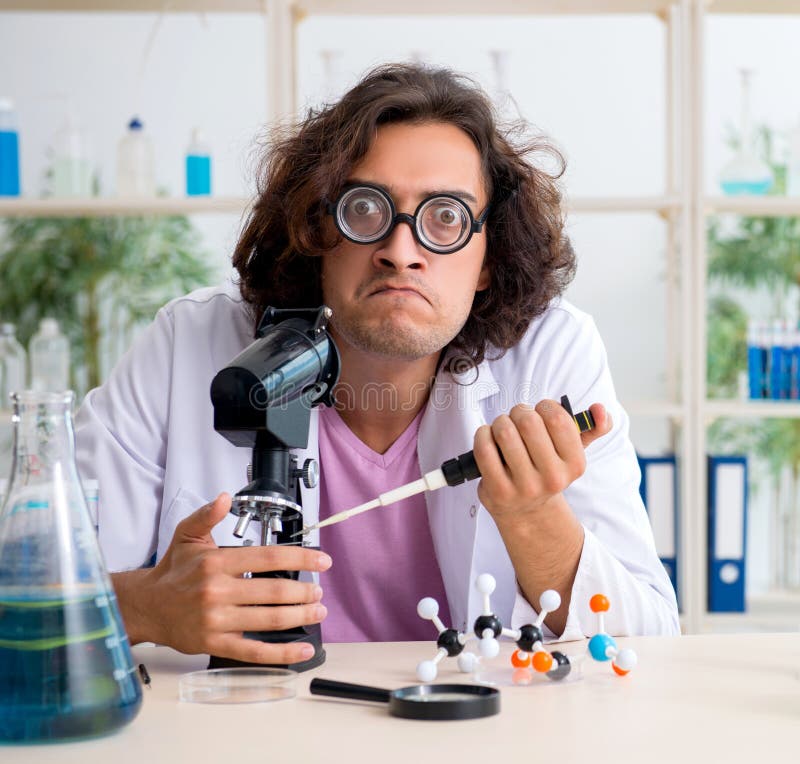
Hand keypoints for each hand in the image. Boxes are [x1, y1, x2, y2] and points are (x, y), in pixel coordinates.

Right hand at [133, 493, 330, 664]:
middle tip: (319, 591)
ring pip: (269, 619)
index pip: (268, 557)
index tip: (322, 560)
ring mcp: (217, 620)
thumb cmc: (173, 571)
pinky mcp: (215, 644)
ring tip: (317, 610)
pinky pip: (255, 652)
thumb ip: (207, 515)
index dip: (300, 558)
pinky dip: (282, 654)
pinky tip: (302, 649)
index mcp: (216, 563)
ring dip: (300, 615)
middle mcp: (217, 591)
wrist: (147, 607)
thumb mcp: (187, 536)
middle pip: (273, 591)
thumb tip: (224, 498)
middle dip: (304, 592)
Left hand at [473, 400, 611, 521]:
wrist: (526, 511)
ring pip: (505, 432)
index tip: (540, 411)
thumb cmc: (547, 471)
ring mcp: (524, 487)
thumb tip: (600, 410)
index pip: (557, 418)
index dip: (544, 406)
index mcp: (575, 464)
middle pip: (528, 422)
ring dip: (500, 422)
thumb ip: (592, 427)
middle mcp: (553, 478)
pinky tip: (488, 439)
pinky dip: (482, 435)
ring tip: (503, 429)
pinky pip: (484, 448)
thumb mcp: (573, 452)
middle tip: (517, 418)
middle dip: (519, 412)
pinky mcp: (498, 490)